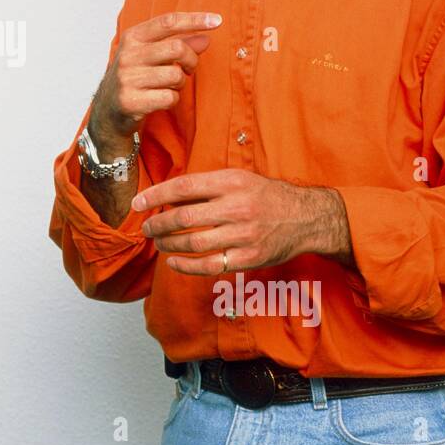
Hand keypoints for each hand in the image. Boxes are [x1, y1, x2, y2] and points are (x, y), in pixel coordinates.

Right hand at [89, 11, 219, 151]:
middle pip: (177, 48)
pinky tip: (161, 99)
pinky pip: (169, 98)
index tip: (217, 21)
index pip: (168, 22)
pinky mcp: (131, 101)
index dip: (195, 20)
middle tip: (189, 68)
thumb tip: (206, 38)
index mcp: (132, 37)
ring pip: (175, 75)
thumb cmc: (136, 77)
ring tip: (170, 86)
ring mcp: (128, 79)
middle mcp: (128, 55)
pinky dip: (172, 99)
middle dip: (191, 60)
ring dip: (180, 83)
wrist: (107, 110)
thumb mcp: (152, 55)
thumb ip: (178, 44)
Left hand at [132, 169, 346, 274]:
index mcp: (231, 182)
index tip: (138, 202)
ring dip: (169, 245)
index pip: (184, 187)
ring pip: (194, 243)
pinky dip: (186, 266)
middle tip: (148, 227)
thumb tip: (167, 197)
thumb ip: (206, 186)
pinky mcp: (249, 258)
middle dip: (158, 224)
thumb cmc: (265, 196)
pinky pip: (210, 266)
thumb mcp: (238, 179)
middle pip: (184, 218)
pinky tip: (174, 262)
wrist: (306, 217)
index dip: (156, 195)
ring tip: (160, 243)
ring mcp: (244, 235)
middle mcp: (237, 207)